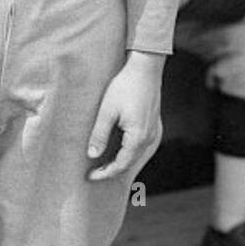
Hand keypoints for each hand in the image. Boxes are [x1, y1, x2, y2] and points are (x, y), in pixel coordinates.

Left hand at [86, 51, 164, 181]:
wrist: (145, 68)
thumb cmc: (125, 87)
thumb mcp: (107, 111)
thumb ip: (99, 135)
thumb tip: (93, 155)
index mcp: (138, 137)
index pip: (120, 165)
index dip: (105, 173)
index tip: (90, 176)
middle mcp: (149, 137)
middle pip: (130, 163)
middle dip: (112, 170)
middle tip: (94, 173)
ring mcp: (154, 131)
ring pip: (136, 155)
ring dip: (121, 162)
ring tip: (104, 164)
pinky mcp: (154, 124)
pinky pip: (142, 146)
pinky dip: (129, 152)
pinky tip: (120, 150)